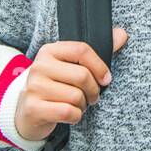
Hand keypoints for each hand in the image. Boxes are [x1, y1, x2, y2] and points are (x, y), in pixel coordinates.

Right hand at [13, 29, 129, 141]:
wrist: (27, 112)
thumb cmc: (55, 86)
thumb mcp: (70, 67)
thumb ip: (95, 52)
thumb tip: (122, 34)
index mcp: (49, 51)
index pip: (82, 50)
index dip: (100, 66)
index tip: (106, 79)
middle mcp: (39, 66)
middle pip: (82, 76)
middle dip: (93, 91)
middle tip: (91, 97)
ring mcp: (34, 87)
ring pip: (76, 97)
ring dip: (83, 106)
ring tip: (76, 105)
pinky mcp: (33, 108)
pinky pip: (68, 112)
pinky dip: (75, 116)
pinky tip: (69, 114)